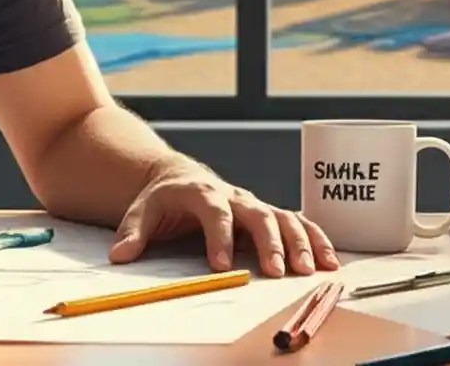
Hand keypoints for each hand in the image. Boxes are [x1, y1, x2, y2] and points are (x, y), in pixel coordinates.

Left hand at [108, 161, 339, 275]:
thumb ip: (133, 232)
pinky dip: (317, 239)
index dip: (219, 238)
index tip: (220, 266)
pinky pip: (298, 223)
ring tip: (312, 270)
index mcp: (202, 192)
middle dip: (270, 242)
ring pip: (284, 217)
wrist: (180, 178)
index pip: (214, 213)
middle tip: (276, 271)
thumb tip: (119, 256)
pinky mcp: (269, 214)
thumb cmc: (163, 199)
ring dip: (300, 242)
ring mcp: (255, 204)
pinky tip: (330, 261)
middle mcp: (234, 195)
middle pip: (258, 213)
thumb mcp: (141, 210)